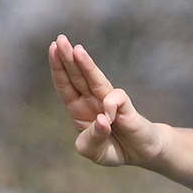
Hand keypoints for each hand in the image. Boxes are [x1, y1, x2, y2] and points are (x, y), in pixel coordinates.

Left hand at [48, 34, 165, 165]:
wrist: (140, 152)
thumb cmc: (113, 148)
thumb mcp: (93, 151)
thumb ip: (92, 139)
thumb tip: (103, 119)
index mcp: (78, 108)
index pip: (65, 84)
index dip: (58, 68)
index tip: (52, 49)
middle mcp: (91, 100)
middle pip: (77, 76)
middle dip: (68, 57)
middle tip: (60, 40)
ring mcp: (108, 101)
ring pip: (95, 79)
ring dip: (86, 66)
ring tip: (77, 50)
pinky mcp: (125, 107)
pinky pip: (116, 99)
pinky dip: (110, 106)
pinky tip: (109, 118)